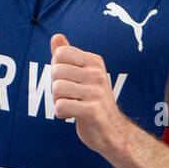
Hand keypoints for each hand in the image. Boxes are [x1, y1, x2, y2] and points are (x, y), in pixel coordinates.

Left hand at [49, 32, 127, 156]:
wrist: (113, 131)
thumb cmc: (94, 101)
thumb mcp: (84, 74)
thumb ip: (69, 56)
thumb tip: (56, 36)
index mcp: (94, 61)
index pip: (60, 53)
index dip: (57, 68)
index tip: (67, 79)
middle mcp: (97, 74)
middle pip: (56, 71)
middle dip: (55, 86)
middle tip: (69, 96)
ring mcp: (96, 92)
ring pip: (56, 89)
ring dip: (57, 100)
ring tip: (71, 104)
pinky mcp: (92, 111)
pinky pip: (61, 106)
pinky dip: (61, 113)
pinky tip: (71, 114)